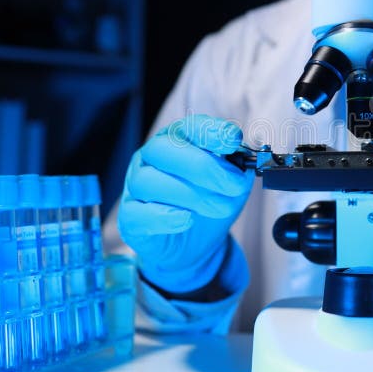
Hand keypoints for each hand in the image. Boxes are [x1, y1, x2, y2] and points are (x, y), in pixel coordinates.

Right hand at [119, 114, 253, 293]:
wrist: (196, 244)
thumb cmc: (210, 205)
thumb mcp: (233, 186)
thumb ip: (238, 171)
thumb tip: (242, 164)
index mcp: (177, 140)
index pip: (187, 126)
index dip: (209, 131)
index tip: (233, 141)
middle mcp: (151, 158)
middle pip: (162, 149)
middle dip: (203, 166)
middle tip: (233, 185)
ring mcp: (136, 187)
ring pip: (148, 181)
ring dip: (190, 194)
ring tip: (219, 207)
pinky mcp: (129, 218)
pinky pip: (136, 213)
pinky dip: (164, 216)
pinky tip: (188, 220)